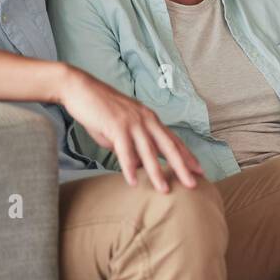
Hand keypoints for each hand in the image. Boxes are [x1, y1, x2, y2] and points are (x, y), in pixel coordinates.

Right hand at [59, 67, 203, 192]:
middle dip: (182, 167)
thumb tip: (137, 166)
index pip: (173, 140)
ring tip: (164, 190)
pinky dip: (129, 167)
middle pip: (169, 147)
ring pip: (148, 152)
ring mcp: (132, 122)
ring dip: (157, 173)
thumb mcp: (120, 130)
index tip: (199, 170)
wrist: (80, 88)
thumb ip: (131, 147)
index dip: (187, 156)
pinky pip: (125, 150)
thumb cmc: (100, 110)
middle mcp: (146, 120)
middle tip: (193, 184)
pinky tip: (133, 182)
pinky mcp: (116, 125)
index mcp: (150, 119)